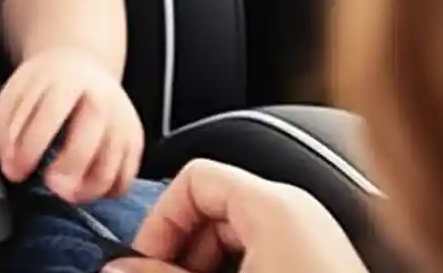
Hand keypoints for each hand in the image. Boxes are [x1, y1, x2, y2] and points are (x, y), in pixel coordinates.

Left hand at [0, 48, 143, 202]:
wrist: (84, 68)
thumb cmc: (46, 87)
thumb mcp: (17, 94)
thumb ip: (6, 129)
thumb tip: (13, 169)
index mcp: (67, 81)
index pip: (51, 114)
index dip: (31, 148)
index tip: (16, 172)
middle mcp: (102, 97)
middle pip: (93, 133)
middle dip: (71, 166)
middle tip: (52, 187)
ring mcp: (122, 118)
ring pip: (115, 160)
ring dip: (90, 187)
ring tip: (67, 194)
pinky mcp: (135, 138)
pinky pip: (128, 174)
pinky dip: (109, 190)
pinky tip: (86, 189)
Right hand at [104, 160, 367, 272]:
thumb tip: (121, 268)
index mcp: (273, 205)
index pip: (196, 178)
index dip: (161, 220)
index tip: (145, 263)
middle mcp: (297, 212)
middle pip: (214, 205)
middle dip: (182, 248)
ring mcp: (314, 239)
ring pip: (236, 233)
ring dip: (205, 264)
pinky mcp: (321, 265)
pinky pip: (264, 252)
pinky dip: (236, 269)